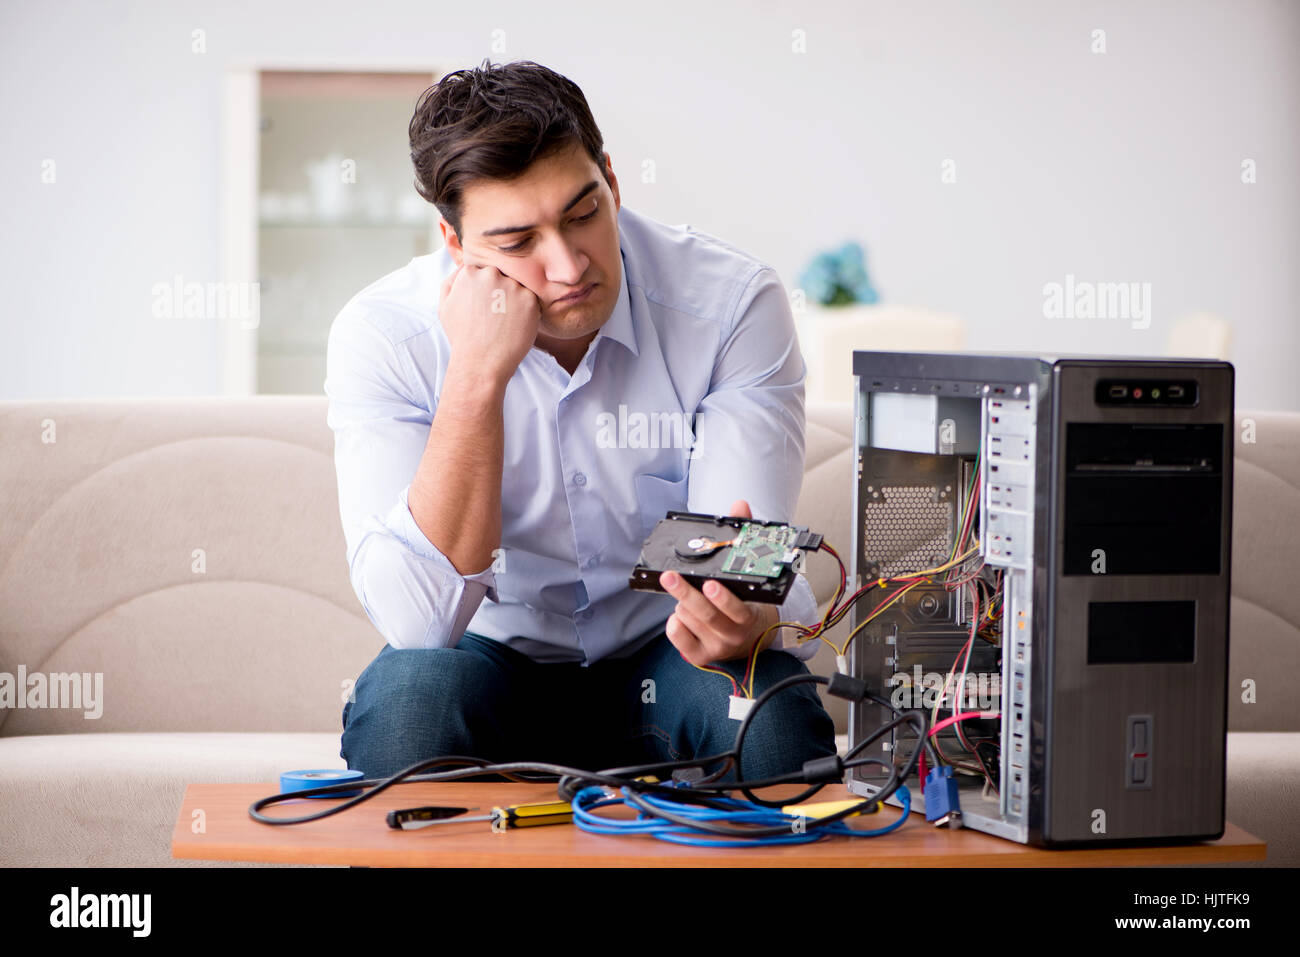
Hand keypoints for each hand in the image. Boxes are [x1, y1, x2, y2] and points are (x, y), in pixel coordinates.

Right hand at [438, 261, 541, 385]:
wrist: (481, 363)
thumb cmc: (461, 336)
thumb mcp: (445, 305)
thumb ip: (452, 280)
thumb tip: (465, 266)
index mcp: (470, 272)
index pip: (483, 271)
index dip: (485, 290)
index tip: (484, 306)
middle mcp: (491, 274)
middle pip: (502, 276)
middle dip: (500, 292)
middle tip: (495, 316)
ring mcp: (512, 286)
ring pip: (517, 287)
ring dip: (514, 300)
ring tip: (504, 322)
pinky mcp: (530, 299)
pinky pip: (531, 300)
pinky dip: (527, 312)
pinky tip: (515, 326)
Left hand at [660, 499, 782, 666]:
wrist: (750, 637)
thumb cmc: (746, 601)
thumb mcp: (749, 575)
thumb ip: (742, 538)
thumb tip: (739, 505)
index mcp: (749, 615)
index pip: (737, 608)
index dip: (723, 598)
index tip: (710, 584)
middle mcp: (733, 634)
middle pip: (706, 614)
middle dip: (686, 594)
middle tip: (670, 577)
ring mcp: (716, 647)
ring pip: (689, 619)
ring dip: (682, 603)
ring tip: (686, 592)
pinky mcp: (699, 656)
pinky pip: (678, 635)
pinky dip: (675, 622)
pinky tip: (680, 613)